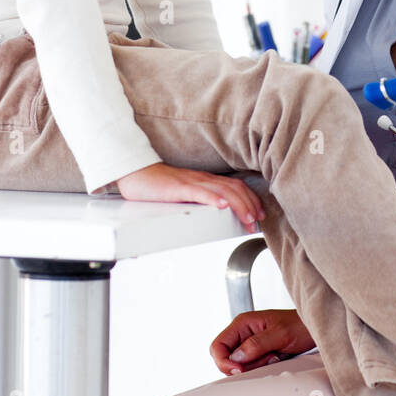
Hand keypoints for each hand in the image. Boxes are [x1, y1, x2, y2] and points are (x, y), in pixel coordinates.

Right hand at [116, 162, 265, 232]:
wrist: (136, 173)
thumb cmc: (157, 185)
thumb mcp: (183, 194)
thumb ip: (196, 202)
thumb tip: (209, 217)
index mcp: (205, 181)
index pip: (236, 186)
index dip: (251, 200)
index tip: (259, 214)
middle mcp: (202, 179)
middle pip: (234, 189)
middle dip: (250, 206)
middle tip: (257, 222)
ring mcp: (191, 182)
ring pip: (222, 191)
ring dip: (239, 205)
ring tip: (248, 218)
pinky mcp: (178, 188)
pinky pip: (199, 192)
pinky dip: (213, 199)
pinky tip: (222, 206)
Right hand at [210, 308, 315, 374]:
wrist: (314, 328)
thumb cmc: (300, 325)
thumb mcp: (280, 334)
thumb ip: (257, 344)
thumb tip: (236, 357)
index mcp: (242, 323)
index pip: (218, 346)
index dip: (223, 361)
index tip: (239, 370)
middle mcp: (243, 333)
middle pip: (225, 358)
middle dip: (242, 366)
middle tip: (264, 360)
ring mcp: (250, 345)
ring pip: (239, 366)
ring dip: (255, 367)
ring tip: (274, 357)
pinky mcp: (258, 354)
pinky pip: (251, 368)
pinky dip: (261, 368)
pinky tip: (275, 360)